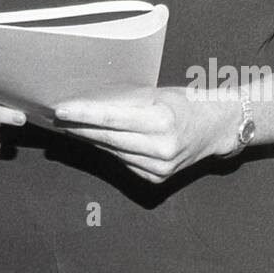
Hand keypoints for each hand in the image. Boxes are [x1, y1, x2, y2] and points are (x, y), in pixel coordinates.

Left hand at [53, 86, 238, 183]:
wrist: (216, 127)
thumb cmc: (185, 104)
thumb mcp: (158, 94)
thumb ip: (128, 102)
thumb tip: (91, 102)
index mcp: (162, 121)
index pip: (112, 119)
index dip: (84, 115)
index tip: (61, 110)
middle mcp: (160, 148)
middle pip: (108, 138)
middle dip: (80, 128)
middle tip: (58, 118)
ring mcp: (159, 167)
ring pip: (114, 152)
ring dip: (91, 139)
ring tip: (72, 127)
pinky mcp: (156, 178)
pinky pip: (124, 161)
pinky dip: (111, 150)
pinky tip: (99, 139)